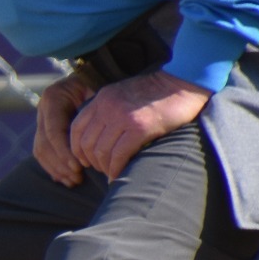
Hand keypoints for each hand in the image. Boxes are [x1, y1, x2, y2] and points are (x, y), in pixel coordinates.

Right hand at [33, 68, 97, 186]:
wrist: (94, 77)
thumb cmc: (101, 85)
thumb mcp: (100, 92)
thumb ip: (96, 110)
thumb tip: (97, 139)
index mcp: (54, 97)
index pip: (53, 130)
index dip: (63, 151)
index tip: (78, 166)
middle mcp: (43, 109)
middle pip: (44, 143)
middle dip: (60, 164)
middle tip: (77, 177)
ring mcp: (41, 120)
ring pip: (40, 150)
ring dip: (56, 168)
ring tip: (74, 181)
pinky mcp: (44, 130)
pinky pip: (42, 153)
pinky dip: (52, 167)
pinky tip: (65, 178)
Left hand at [67, 69, 211, 181]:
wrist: (182, 84)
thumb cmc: (155, 93)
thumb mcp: (122, 94)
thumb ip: (107, 110)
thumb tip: (98, 136)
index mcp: (102, 99)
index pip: (76, 128)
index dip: (76, 149)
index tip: (84, 160)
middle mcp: (108, 107)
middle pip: (86, 143)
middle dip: (91, 161)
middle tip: (100, 169)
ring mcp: (123, 117)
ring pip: (101, 151)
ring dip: (104, 167)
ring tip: (111, 173)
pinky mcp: (140, 128)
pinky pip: (119, 155)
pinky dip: (116, 169)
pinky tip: (118, 175)